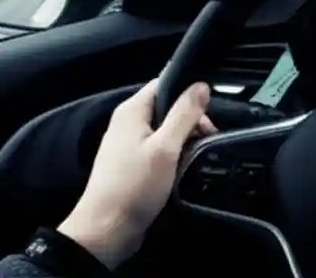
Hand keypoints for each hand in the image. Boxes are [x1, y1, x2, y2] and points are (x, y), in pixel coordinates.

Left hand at [58, 79, 216, 268]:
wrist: (106, 231)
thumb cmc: (135, 186)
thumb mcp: (166, 148)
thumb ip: (184, 114)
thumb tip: (201, 85)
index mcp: (131, 111)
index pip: (164, 84)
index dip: (189, 92)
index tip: (209, 111)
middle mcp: (127, 123)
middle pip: (168, 107)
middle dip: (191, 120)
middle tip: (208, 139)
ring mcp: (128, 145)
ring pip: (165, 130)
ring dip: (185, 140)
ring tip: (198, 156)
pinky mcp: (132, 165)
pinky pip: (159, 149)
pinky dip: (174, 155)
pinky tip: (183, 169)